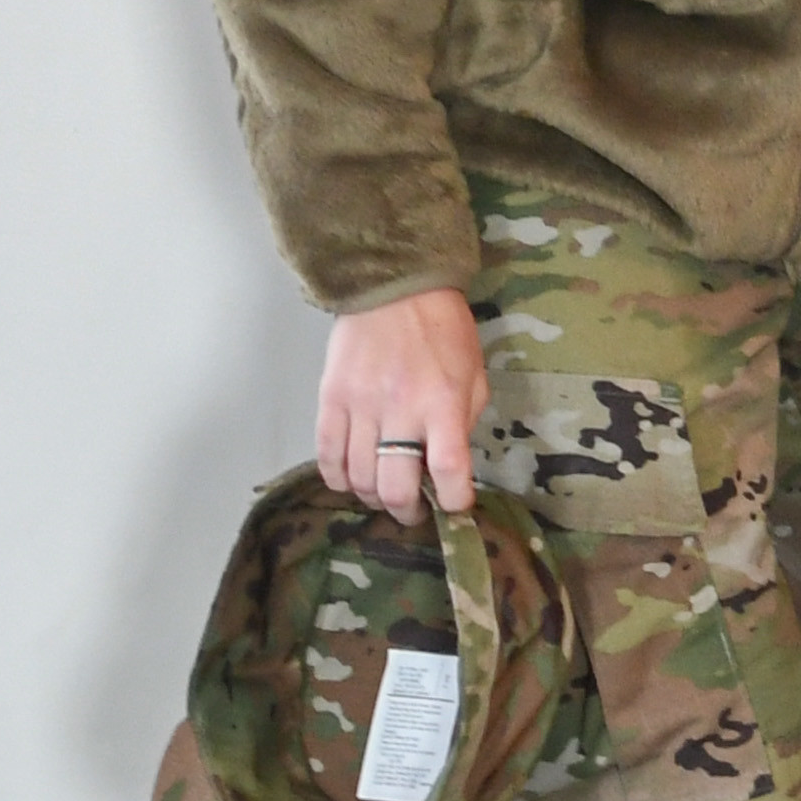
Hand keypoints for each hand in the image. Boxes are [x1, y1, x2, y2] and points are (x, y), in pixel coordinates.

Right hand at [316, 287, 486, 523]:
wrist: (394, 289)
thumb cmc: (444, 332)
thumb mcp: (474, 375)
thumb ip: (464, 422)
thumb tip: (448, 465)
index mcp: (444, 405)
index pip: (449, 470)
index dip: (454, 501)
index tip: (455, 507)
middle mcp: (401, 411)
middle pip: (394, 486)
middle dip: (407, 511)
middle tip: (414, 511)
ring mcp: (360, 407)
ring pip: (358, 477)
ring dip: (372, 497)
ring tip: (383, 495)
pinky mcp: (330, 399)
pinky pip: (326, 454)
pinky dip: (337, 478)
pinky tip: (349, 481)